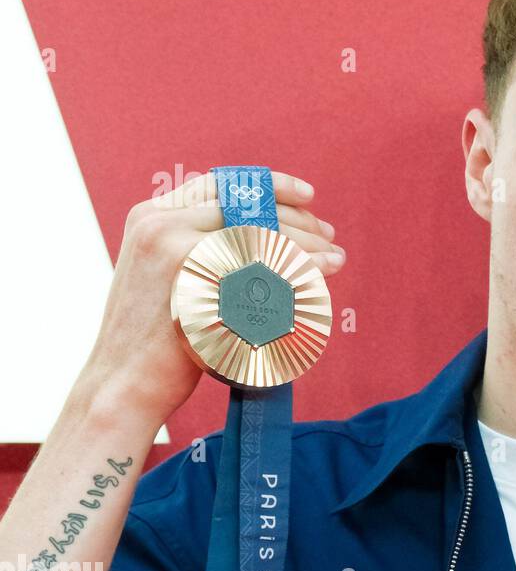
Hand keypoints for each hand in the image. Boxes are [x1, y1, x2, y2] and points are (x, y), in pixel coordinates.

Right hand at [79, 170, 345, 424]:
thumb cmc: (155, 342)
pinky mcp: (195, 278)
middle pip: (248, 207)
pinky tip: (321, 274)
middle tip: (328, 235)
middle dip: (299, 221)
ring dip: (308, 244)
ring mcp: (174, 247)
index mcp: (151, 217)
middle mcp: (160, 223)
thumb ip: (195, 248)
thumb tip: (259, 236)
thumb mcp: (163, 277)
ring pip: (261, 234)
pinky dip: (299, 267)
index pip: (221, 185)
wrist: (123, 385)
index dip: (271, 186)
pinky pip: (263, 266)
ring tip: (336, 258)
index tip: (308, 197)